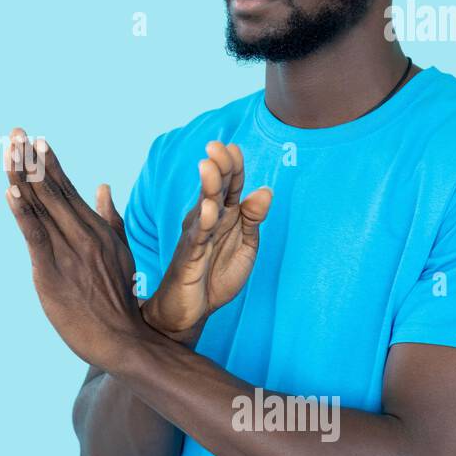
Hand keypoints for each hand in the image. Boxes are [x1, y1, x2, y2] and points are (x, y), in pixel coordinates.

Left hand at [3, 128, 149, 367]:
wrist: (125, 340)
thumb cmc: (120, 298)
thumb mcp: (120, 252)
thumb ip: (110, 218)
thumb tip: (104, 186)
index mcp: (96, 228)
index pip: (66, 187)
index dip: (48, 162)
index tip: (34, 138)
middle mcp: (82, 233)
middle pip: (50, 189)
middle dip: (30, 159)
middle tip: (15, 132)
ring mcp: (68, 251)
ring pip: (40, 206)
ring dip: (22, 176)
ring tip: (11, 149)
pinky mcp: (52, 271)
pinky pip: (34, 236)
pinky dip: (21, 213)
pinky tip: (9, 193)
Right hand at [139, 141, 271, 345]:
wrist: (190, 310)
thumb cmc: (215, 276)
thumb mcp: (245, 247)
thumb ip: (253, 219)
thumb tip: (265, 190)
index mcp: (223, 215)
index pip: (230, 185)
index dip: (234, 166)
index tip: (234, 147)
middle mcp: (207, 220)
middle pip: (215, 189)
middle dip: (218, 166)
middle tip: (217, 145)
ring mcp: (196, 236)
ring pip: (204, 207)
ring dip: (208, 187)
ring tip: (209, 165)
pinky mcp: (190, 256)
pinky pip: (198, 237)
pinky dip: (205, 222)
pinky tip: (210, 209)